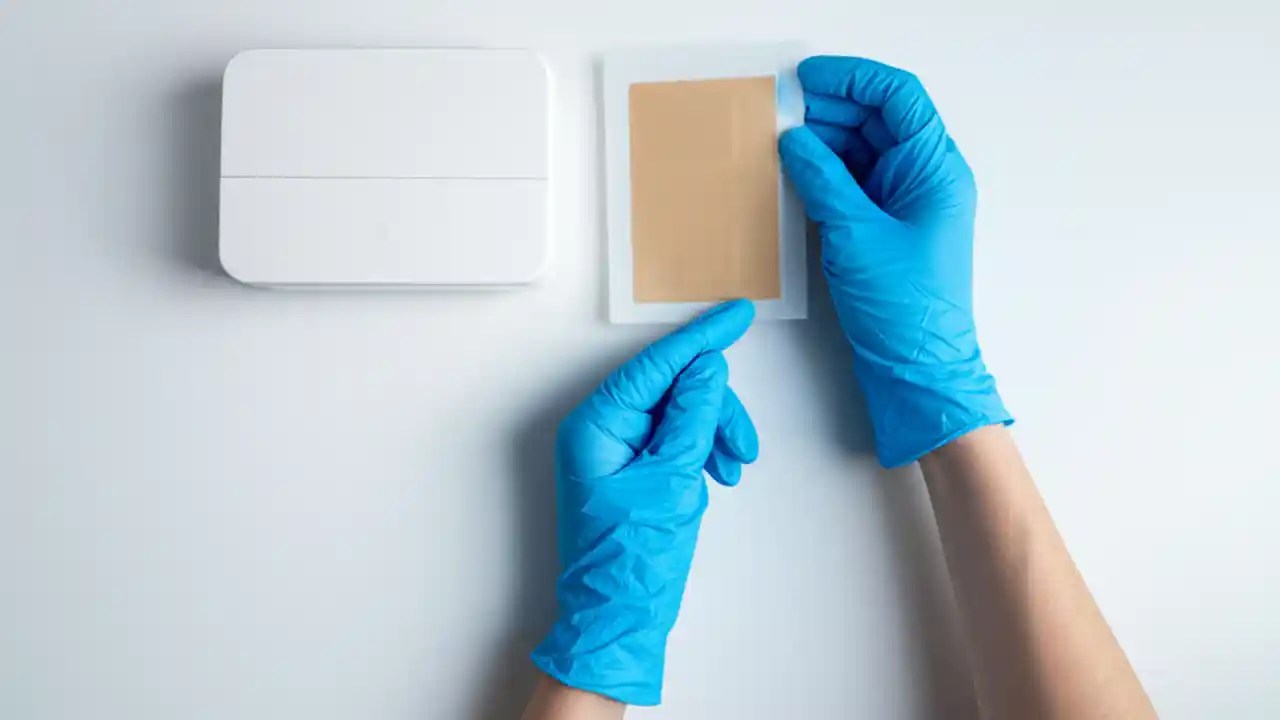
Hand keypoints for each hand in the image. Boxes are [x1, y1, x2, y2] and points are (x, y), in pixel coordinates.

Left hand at [531, 300, 758, 705]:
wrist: (619, 621)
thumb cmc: (631, 561)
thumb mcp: (672, 480)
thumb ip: (691, 417)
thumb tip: (707, 369)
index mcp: (596, 426)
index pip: (655, 364)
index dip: (701, 339)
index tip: (737, 314)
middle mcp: (600, 430)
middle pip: (670, 388)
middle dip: (714, 408)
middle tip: (742, 443)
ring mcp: (614, 450)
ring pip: (678, 413)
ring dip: (713, 432)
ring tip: (732, 468)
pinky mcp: (630, 469)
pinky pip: (673, 439)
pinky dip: (701, 450)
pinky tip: (718, 474)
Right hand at [779, 56, 1011, 466]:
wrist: (917, 372)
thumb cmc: (905, 309)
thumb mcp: (856, 235)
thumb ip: (824, 180)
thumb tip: (795, 140)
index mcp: (935, 170)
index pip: (899, 98)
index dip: (853, 78)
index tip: (807, 78)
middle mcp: (924, 181)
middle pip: (879, 121)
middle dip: (831, 109)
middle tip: (780, 109)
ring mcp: (904, 206)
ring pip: (862, 153)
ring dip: (823, 142)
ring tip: (778, 140)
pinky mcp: (883, 232)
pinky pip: (852, 186)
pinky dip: (823, 175)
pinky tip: (791, 175)